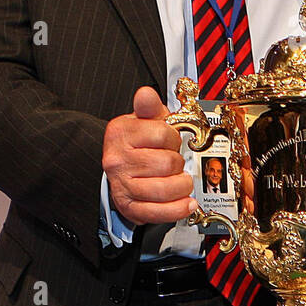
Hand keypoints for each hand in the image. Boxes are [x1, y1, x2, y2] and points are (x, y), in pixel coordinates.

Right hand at [102, 86, 195, 224]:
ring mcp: (122, 185)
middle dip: (179, 163)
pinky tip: (187, 202)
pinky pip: (159, 212)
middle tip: (175, 162)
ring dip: (182, 186)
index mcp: (121, 133)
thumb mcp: (144, 119)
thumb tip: (146, 93)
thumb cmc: (138, 142)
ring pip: (165, 189)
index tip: (171, 141)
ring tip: (182, 181)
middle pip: (167, 163)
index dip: (174, 138)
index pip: (163, 134)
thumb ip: (149, 106)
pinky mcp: (129, 207)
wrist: (119, 166)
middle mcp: (117, 160)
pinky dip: (178, 209)